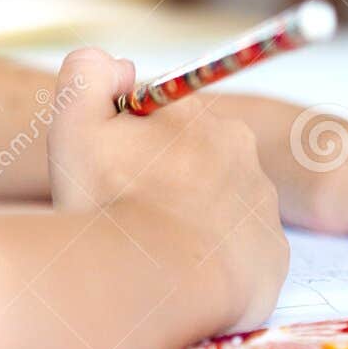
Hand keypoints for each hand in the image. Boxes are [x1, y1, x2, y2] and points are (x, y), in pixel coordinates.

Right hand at [47, 48, 288, 330]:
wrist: (154, 284)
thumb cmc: (112, 202)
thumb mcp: (74, 122)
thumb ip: (86, 73)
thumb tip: (118, 64)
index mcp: (197, 115)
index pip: (162, 120)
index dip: (130, 145)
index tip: (111, 175)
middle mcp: (242, 151)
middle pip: (196, 158)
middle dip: (166, 178)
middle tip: (129, 212)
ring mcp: (263, 205)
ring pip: (220, 203)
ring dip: (190, 217)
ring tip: (154, 248)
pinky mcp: (274, 256)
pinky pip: (240, 249)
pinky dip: (214, 257)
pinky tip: (182, 271)